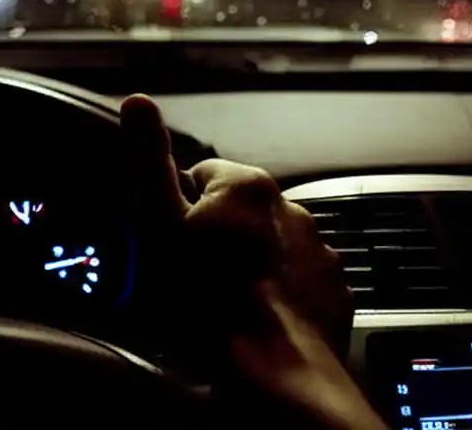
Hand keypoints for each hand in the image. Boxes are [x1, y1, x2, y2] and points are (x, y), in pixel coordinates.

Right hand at [121, 95, 385, 429]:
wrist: (273, 372)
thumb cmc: (207, 299)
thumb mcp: (159, 224)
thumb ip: (148, 159)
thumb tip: (137, 100)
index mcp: (248, 185)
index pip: (201, 175)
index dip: (176, 208)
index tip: (167, 242)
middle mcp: (291, 208)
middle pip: (237, 212)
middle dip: (216, 236)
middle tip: (188, 277)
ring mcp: (317, 252)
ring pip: (268, 247)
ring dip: (247, 264)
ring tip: (221, 303)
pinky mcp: (333, 293)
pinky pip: (296, 283)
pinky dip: (277, 295)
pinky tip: (254, 320)